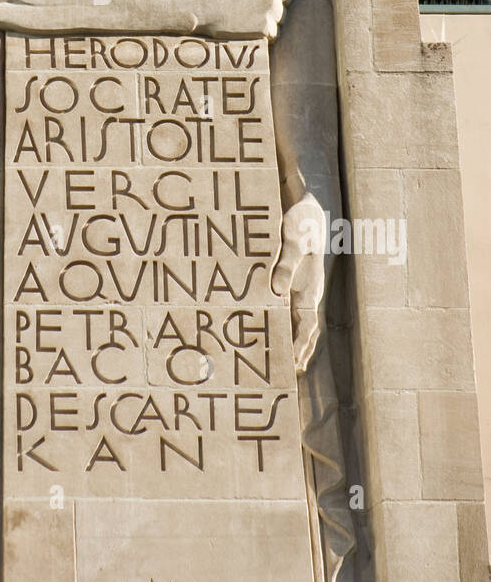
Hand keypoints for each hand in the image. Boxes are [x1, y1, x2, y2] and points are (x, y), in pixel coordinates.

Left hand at [271, 191, 326, 372]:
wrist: (304, 206)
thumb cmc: (300, 222)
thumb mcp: (293, 240)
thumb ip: (285, 264)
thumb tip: (276, 292)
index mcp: (310, 288)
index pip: (307, 325)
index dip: (300, 345)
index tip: (293, 364)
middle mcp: (307, 293)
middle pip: (305, 331)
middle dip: (297, 352)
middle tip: (288, 375)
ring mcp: (300, 289)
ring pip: (298, 324)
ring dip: (291, 343)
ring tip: (284, 365)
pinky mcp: (290, 282)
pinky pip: (287, 309)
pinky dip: (282, 324)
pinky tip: (271, 331)